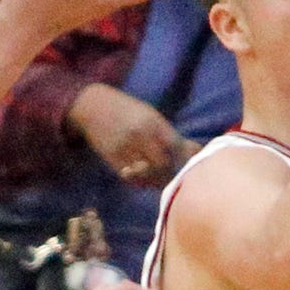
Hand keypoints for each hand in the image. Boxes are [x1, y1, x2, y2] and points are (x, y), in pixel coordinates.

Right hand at [70, 83, 194, 187]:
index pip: (175, 147)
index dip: (184, 160)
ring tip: (160, 180)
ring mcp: (125, 148)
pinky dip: (141, 182)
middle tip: (174, 178)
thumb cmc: (127, 110)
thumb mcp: (150, 115)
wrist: (92, 106)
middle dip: (170, 172)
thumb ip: (170, 134)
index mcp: (152, 122)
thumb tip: (197, 150)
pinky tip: (145, 180)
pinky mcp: (112, 159)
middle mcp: (139, 136)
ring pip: (148, 175)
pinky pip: (132, 179)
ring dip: (156, 181)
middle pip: (163, 164)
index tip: (188, 166)